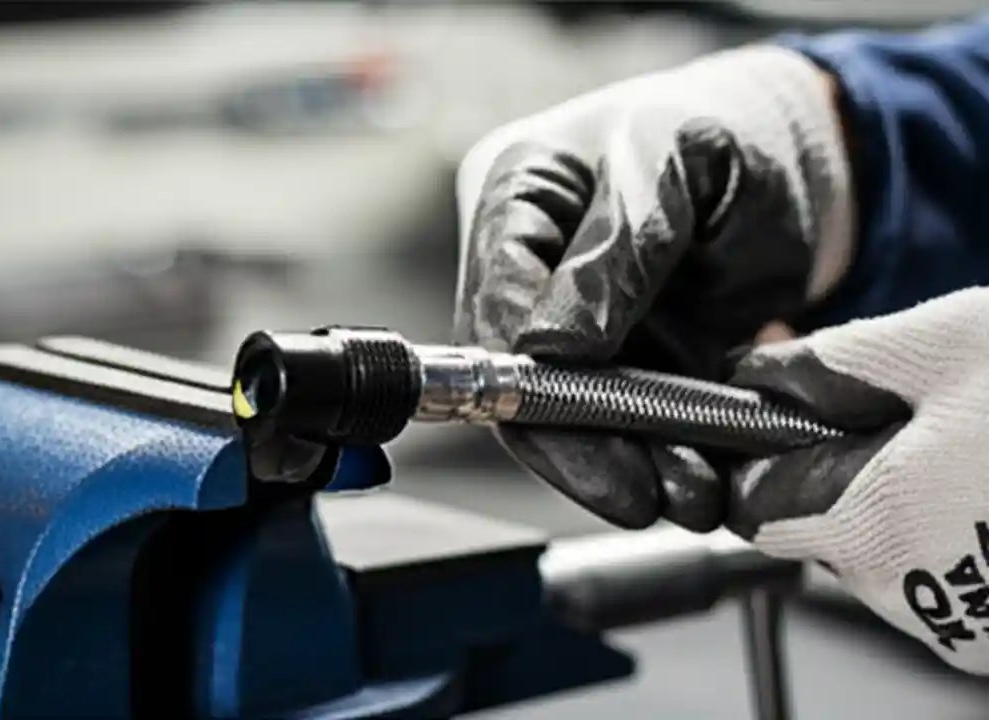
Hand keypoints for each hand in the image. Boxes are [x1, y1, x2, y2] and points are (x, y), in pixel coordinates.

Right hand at [453, 46, 852, 529]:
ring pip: (578, 416)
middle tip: (631, 491)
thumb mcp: (672, 162)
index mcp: (518, 203)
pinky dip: (668, 458)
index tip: (566, 408)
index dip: (520, 365)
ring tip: (689, 495)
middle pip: (523, 376)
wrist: (795, 160)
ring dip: (628, 465)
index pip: (494, 300)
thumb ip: (616, 248)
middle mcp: (534, 275)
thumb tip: (552, 344)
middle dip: (576, 444)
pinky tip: (704, 481)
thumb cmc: (721, 129)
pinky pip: (636, 426)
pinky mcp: (634, 367)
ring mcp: (582, 328)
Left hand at [728, 288, 988, 673]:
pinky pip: (954, 582)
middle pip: (828, 535)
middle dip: (855, 476)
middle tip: (929, 424)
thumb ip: (839, 361)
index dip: (769, 459)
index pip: (757, 509)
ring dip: (915, 508)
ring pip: (893, 559)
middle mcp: (910, 595)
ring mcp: (969, 628)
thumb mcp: (947, 345)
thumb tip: (766, 369)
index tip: (801, 424)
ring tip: (981, 455)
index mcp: (872, 526)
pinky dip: (966, 539)